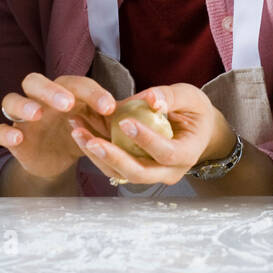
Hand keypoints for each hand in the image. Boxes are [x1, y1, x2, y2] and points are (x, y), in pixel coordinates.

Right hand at [0, 74, 116, 180]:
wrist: (58, 160)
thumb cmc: (80, 134)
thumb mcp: (99, 126)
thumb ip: (114, 117)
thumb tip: (151, 106)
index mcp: (65, 92)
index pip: (74, 83)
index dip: (91, 92)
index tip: (110, 107)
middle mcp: (40, 99)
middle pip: (34, 81)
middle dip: (51, 90)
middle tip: (68, 103)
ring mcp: (24, 117)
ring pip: (11, 100)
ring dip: (23, 104)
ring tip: (37, 114)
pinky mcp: (13, 137)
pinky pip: (0, 130)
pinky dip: (6, 131)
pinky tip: (18, 137)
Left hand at [70, 83, 235, 187]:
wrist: (195, 129)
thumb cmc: (194, 110)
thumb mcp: (189, 97)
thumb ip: (170, 97)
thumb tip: (152, 100)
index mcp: (187, 154)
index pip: (166, 153)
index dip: (146, 140)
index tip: (125, 122)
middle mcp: (169, 172)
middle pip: (139, 173)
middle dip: (113, 157)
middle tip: (91, 140)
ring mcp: (151, 175)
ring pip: (121, 174)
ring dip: (97, 156)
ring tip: (77, 131)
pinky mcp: (135, 170)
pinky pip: (113, 168)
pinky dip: (95, 153)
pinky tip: (80, 133)